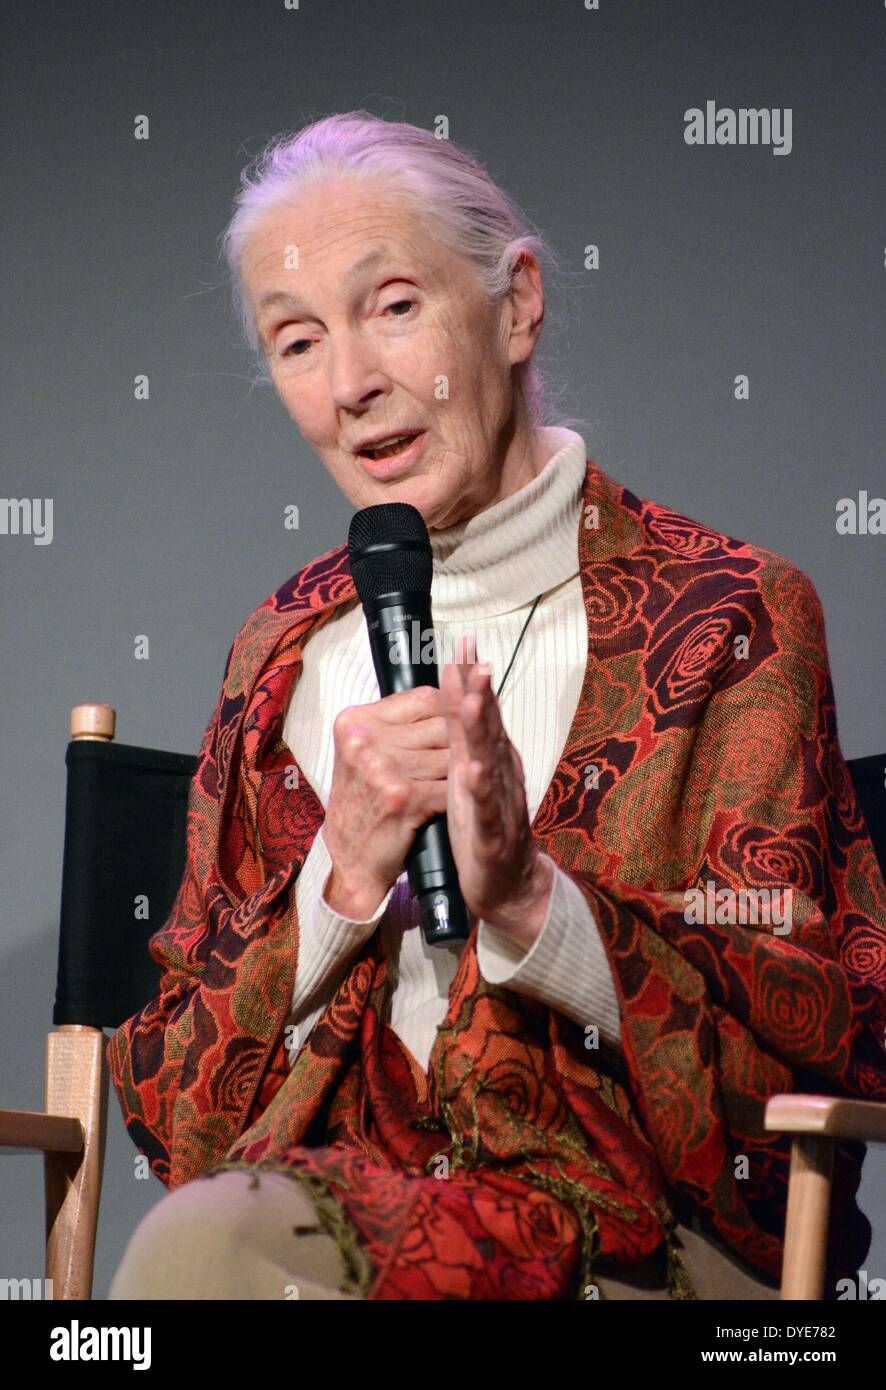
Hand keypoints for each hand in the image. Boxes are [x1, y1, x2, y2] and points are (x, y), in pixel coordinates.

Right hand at [323, 684, 448, 918]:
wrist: (351, 858)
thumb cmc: (364, 803)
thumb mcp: (365, 752)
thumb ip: (398, 723)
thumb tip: (451, 694)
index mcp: (356, 721)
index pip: (426, 698)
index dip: (452, 712)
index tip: (462, 725)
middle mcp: (365, 739)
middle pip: (443, 726)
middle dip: (459, 745)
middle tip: (463, 763)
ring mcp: (382, 768)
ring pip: (452, 757)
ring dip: (462, 773)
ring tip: (464, 783)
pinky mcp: (402, 797)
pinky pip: (451, 787)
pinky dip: (460, 797)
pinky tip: (460, 803)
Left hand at [439, 633, 553, 951]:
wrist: (507, 883)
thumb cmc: (483, 821)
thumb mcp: (466, 769)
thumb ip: (462, 728)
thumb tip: (455, 680)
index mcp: (490, 757)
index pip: (482, 711)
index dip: (472, 678)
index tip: (462, 643)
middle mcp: (500, 774)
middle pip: (490, 729)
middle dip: (482, 694)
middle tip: (475, 660)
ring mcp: (499, 803)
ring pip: (491, 763)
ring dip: (484, 733)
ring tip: (474, 704)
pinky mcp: (493, 834)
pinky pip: (487, 809)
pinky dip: (481, 789)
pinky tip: (473, 771)